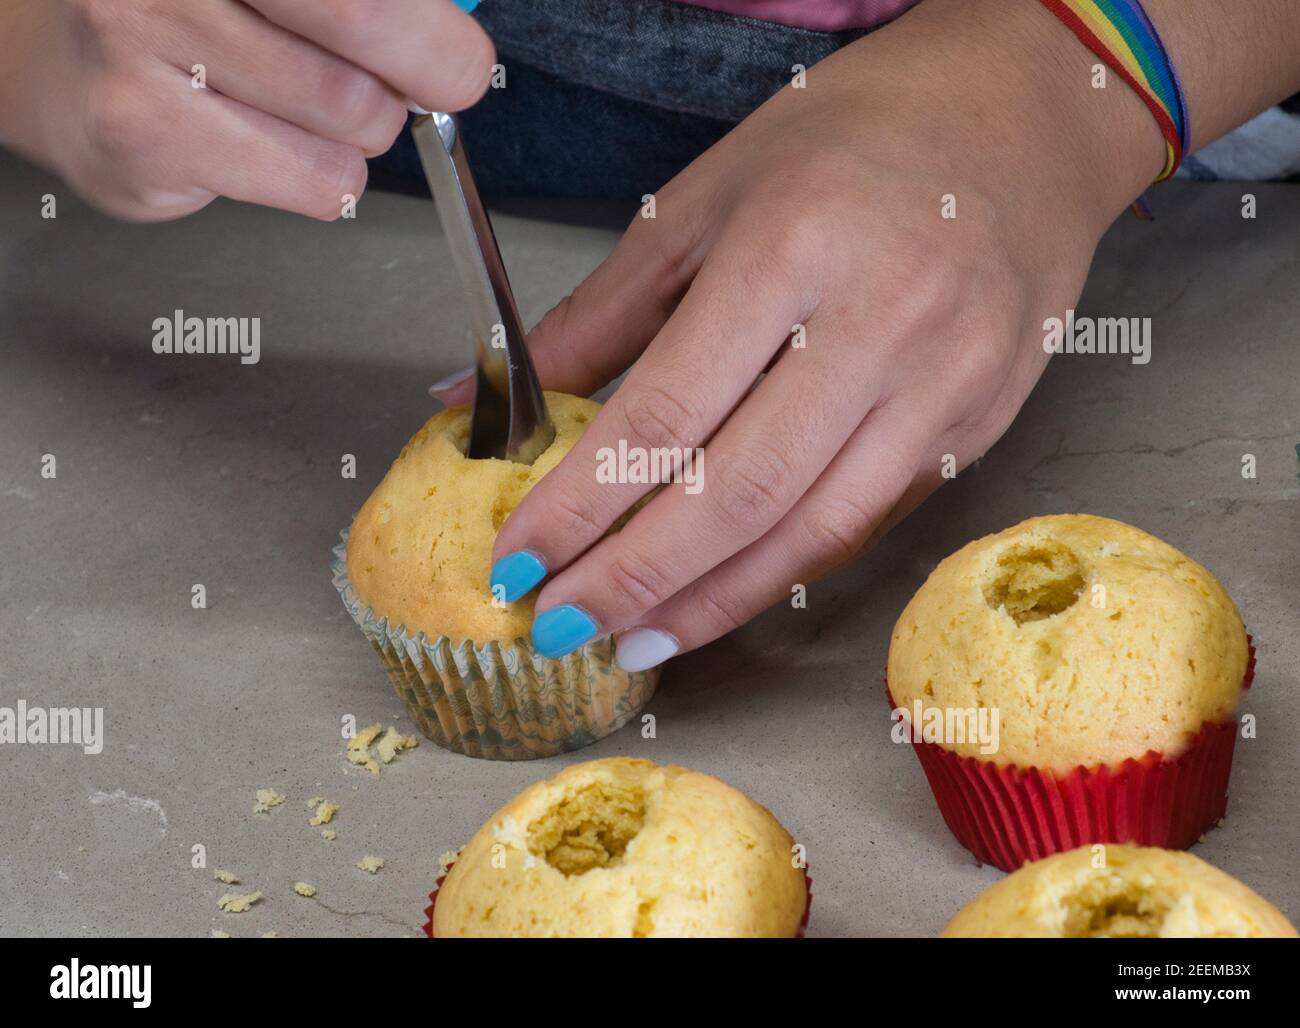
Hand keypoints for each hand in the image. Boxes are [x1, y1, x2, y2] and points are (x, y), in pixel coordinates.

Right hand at [0, 0, 493, 219]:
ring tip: (310, 114)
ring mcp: (144, 33)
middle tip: (418, 89)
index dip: (434, 32)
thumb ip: (360, 0)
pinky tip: (274, 149)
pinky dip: (327, 181)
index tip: (455, 58)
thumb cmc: (182, 15)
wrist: (51, 62)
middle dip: (423, 75)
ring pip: (350, 117)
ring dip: (361, 135)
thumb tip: (454, 24)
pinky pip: (314, 180)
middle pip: (367, 27)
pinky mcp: (143, 128)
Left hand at [435, 0, 1163, 667]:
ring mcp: (945, 382)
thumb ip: (599, 314)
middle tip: (556, 624)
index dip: (580, 504)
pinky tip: (720, 597)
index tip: (518, 558)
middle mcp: (880, 322)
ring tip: (630, 639)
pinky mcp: (980, 425)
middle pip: (738, 493)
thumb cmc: (850, 139)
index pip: (665, 413)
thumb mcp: (704, 199)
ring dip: (709, 602)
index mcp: (792, 245)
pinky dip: (783, 572)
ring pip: (812, 532)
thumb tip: (487, 398)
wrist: (1021, 119)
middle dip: (633, 577)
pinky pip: (868, 522)